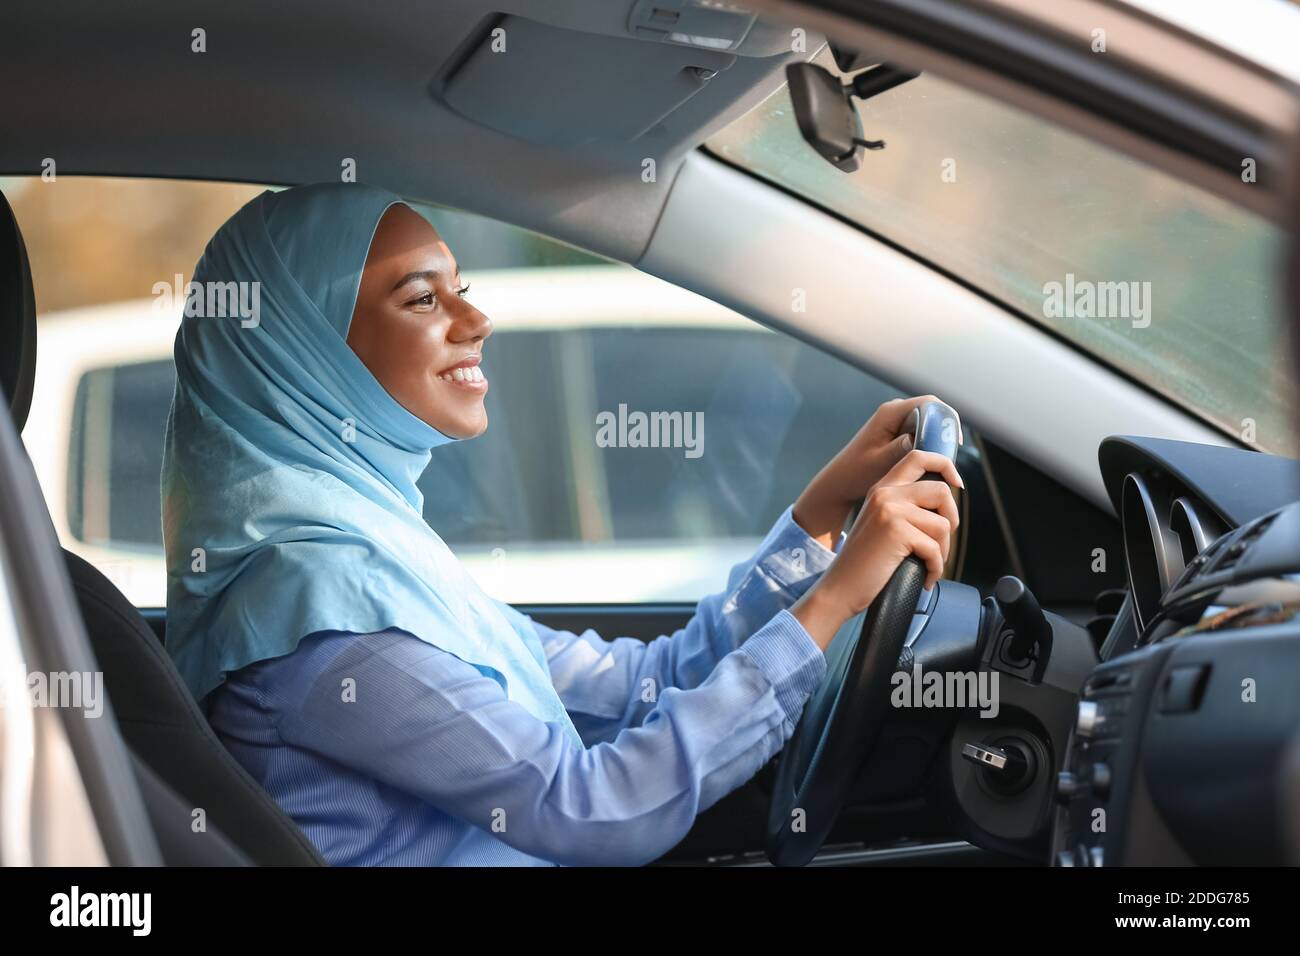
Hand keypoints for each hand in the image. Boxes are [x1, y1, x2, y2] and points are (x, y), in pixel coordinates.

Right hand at [792, 450, 960, 650]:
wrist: (840, 588)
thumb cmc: (865, 563)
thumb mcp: (882, 524)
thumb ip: (906, 506)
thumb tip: (946, 501)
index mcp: (882, 488)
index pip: (918, 456)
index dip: (945, 465)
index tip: (957, 484)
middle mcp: (885, 493)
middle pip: (941, 491)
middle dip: (951, 519)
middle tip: (941, 542)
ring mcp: (890, 510)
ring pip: (942, 524)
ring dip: (942, 551)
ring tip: (928, 564)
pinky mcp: (897, 531)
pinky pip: (935, 548)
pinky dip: (935, 568)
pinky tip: (925, 578)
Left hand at [793, 395, 961, 547]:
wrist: (840, 482)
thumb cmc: (857, 472)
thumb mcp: (881, 462)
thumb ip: (902, 447)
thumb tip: (922, 437)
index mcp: (890, 412)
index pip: (929, 403)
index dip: (947, 418)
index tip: (955, 441)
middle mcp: (894, 412)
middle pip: (932, 412)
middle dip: (945, 432)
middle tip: (953, 456)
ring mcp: (896, 422)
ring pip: (929, 424)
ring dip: (939, 440)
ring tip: (945, 463)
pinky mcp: (897, 433)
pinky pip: (922, 433)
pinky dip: (930, 446)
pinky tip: (934, 465)